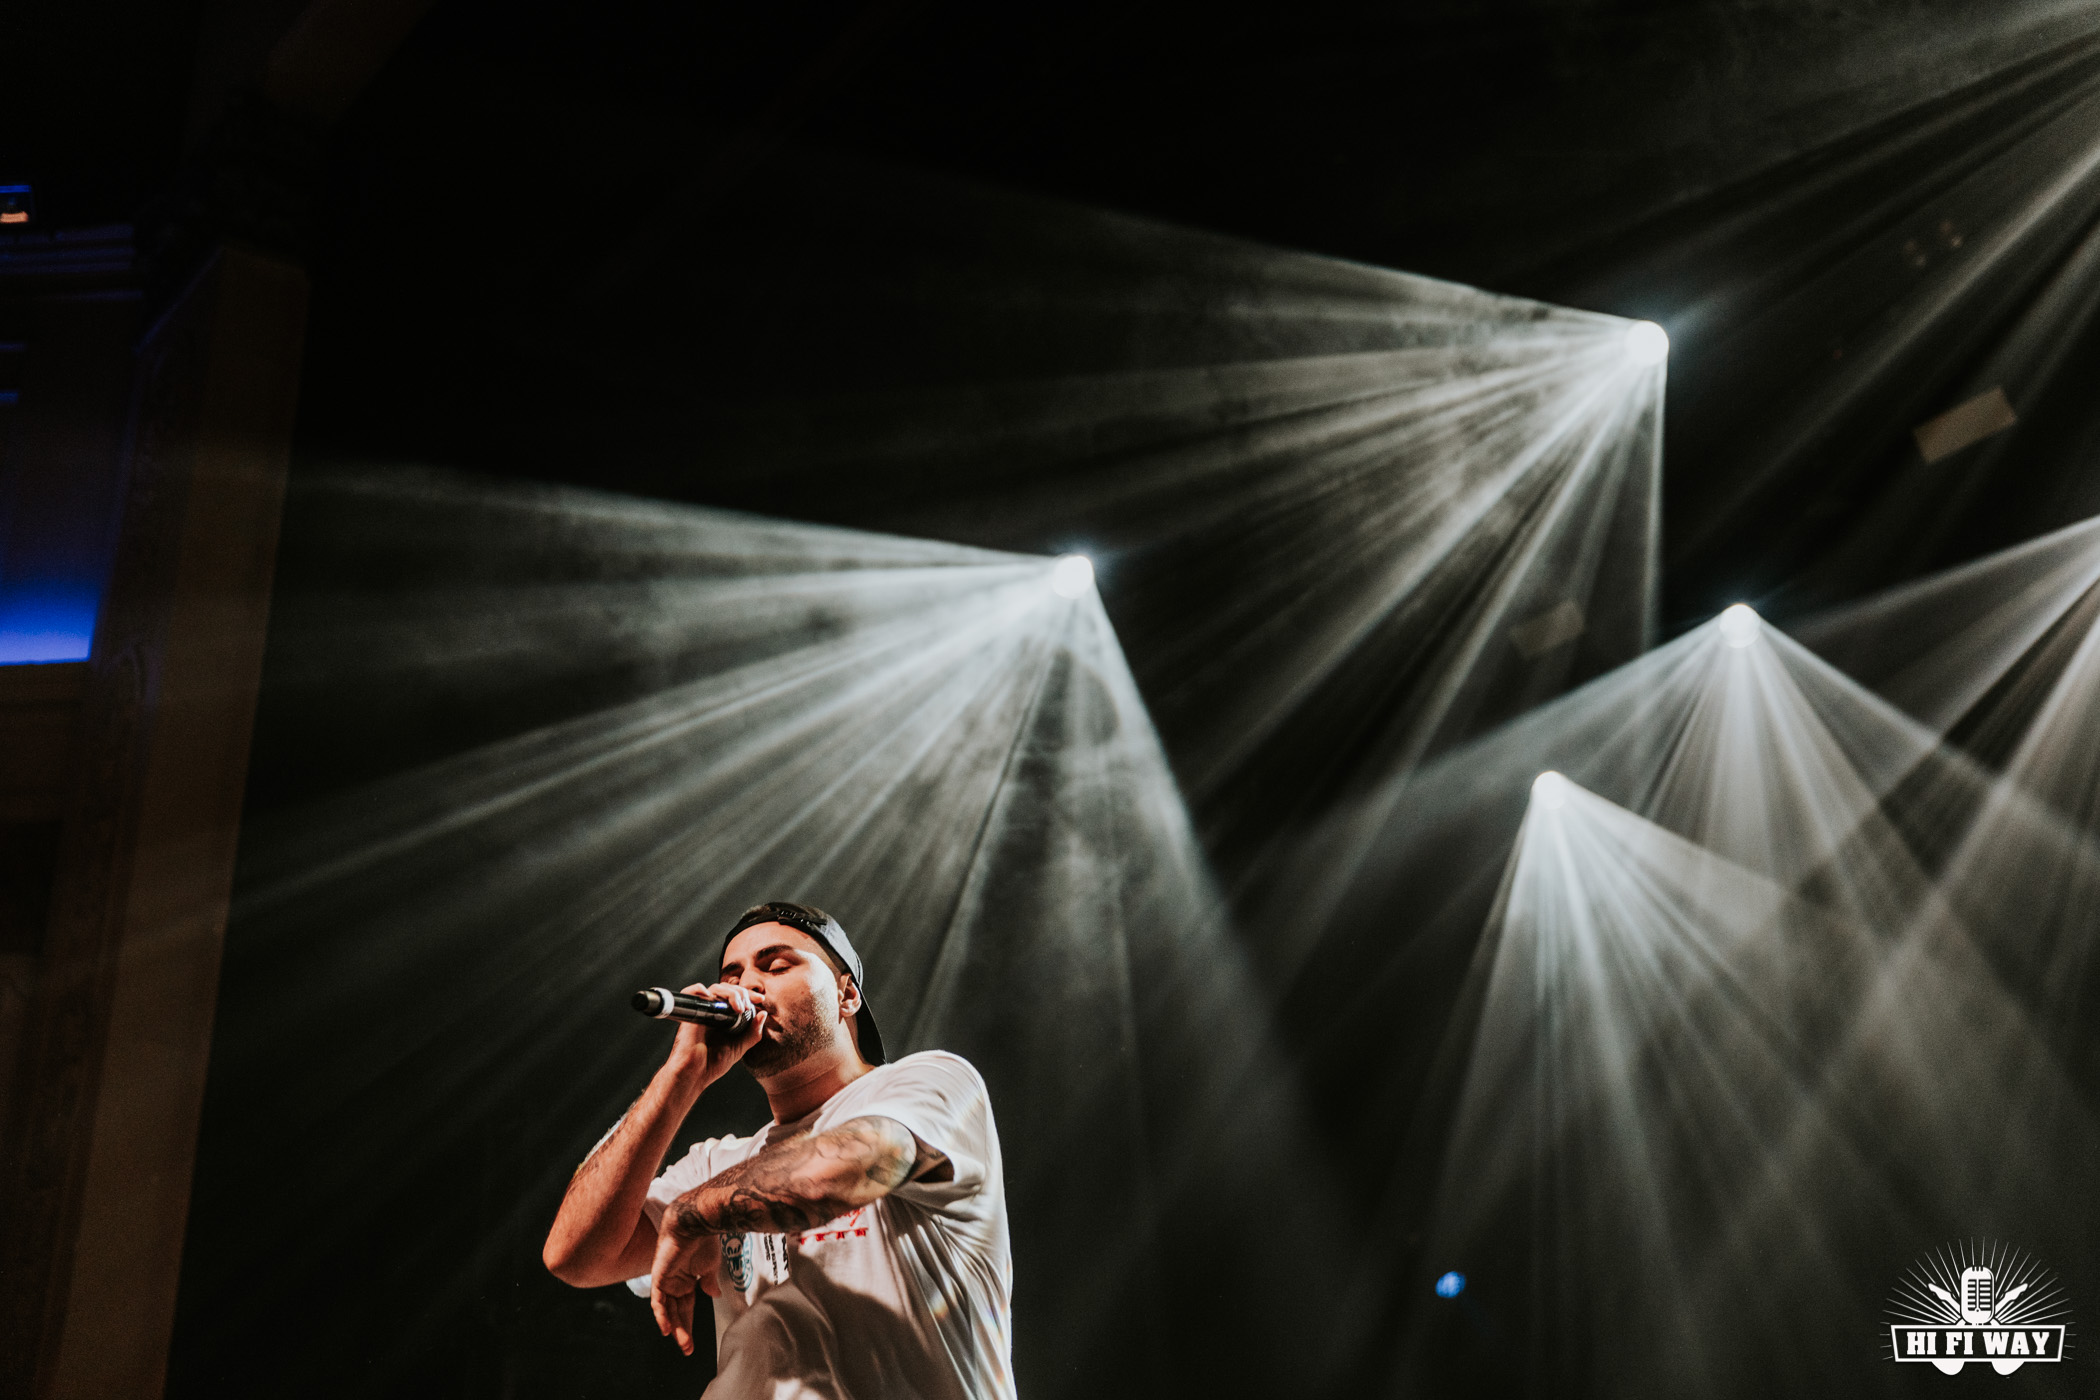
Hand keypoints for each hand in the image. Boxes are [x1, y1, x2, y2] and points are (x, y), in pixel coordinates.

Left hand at [649, 1215, 723, 1354]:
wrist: (695, 1224)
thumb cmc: (704, 1241)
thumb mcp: (711, 1266)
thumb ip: (709, 1282)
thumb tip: (714, 1295)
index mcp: (688, 1280)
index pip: (687, 1308)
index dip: (689, 1324)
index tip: (693, 1343)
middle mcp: (675, 1282)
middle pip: (677, 1312)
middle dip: (683, 1331)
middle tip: (688, 1349)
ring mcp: (666, 1281)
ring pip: (667, 1310)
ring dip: (674, 1327)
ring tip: (683, 1343)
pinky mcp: (659, 1277)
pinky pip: (658, 1301)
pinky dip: (661, 1315)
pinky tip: (667, 1330)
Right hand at [666, 981, 766, 1083]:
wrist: (696, 1074)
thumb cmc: (713, 1064)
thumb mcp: (740, 1047)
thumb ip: (753, 1032)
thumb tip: (763, 1014)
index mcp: (724, 1018)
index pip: (737, 997)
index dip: (749, 995)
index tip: (760, 1000)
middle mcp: (713, 1013)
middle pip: (727, 989)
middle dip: (742, 992)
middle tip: (750, 1004)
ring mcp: (702, 1012)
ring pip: (715, 988)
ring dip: (730, 993)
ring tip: (739, 1008)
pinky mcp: (691, 1014)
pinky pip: (690, 992)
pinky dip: (698, 988)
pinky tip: (710, 995)